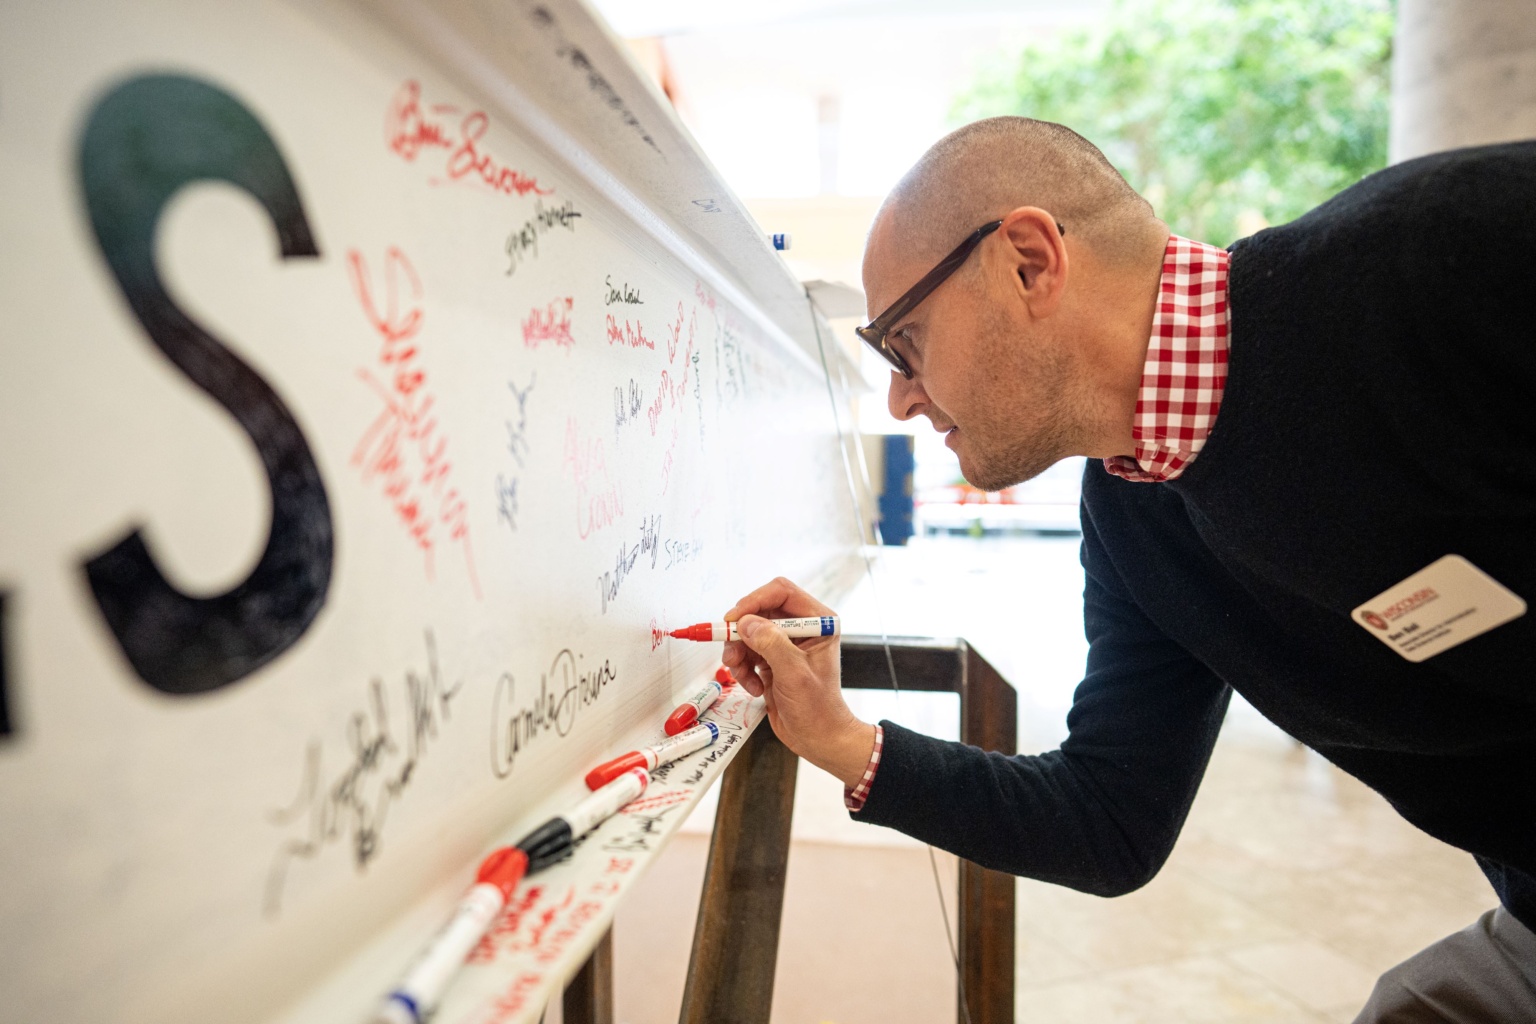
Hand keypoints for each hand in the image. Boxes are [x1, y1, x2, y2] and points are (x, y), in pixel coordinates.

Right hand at [720, 577, 874, 788]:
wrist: (817, 738)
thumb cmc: (818, 708)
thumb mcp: (795, 673)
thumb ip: (771, 644)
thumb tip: (746, 623)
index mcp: (818, 621)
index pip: (781, 592)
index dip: (754, 601)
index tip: (734, 619)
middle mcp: (802, 628)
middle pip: (759, 612)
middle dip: (741, 633)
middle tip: (731, 652)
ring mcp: (785, 644)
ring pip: (748, 633)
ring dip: (739, 655)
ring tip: (744, 675)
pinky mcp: (771, 659)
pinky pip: (746, 653)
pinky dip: (743, 670)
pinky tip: (755, 687)